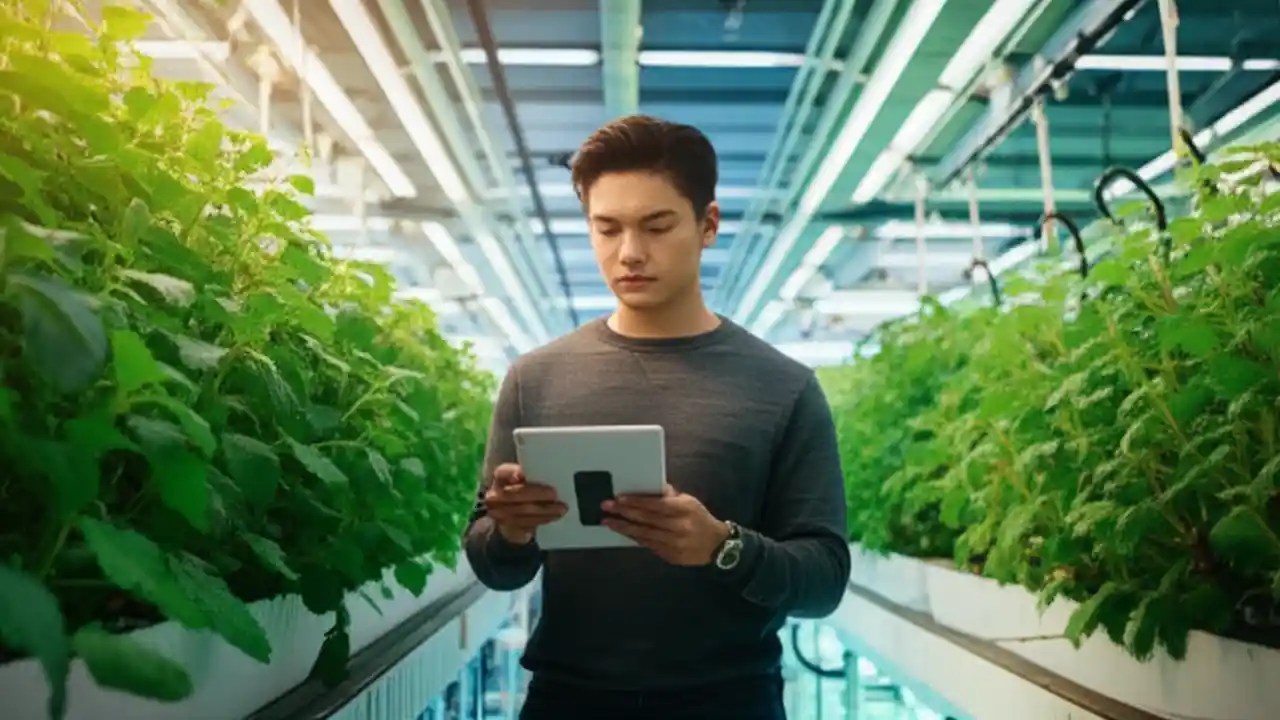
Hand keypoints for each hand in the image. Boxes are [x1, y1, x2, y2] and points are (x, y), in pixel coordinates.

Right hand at [484, 463, 567, 545]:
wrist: (510, 511)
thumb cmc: (525, 488)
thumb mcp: (527, 477)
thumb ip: (533, 473)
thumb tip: (544, 474)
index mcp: (500, 476)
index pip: (504, 472)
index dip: (512, 473)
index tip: (521, 475)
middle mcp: (494, 495)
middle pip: (516, 494)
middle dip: (537, 495)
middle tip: (554, 495)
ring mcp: (498, 514)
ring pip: (522, 512)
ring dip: (544, 511)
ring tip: (561, 509)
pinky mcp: (506, 529)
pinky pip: (525, 525)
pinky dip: (540, 520)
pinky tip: (552, 517)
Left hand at [602, 484, 729, 565]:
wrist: (716, 545)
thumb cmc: (699, 518)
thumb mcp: (689, 501)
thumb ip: (669, 495)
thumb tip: (650, 486)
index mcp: (684, 509)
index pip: (655, 505)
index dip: (635, 502)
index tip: (619, 499)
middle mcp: (679, 527)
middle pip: (646, 519)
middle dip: (623, 513)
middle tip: (606, 508)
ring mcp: (674, 544)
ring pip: (644, 535)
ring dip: (624, 528)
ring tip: (608, 522)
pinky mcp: (670, 556)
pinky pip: (648, 546)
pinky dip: (634, 538)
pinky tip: (624, 532)